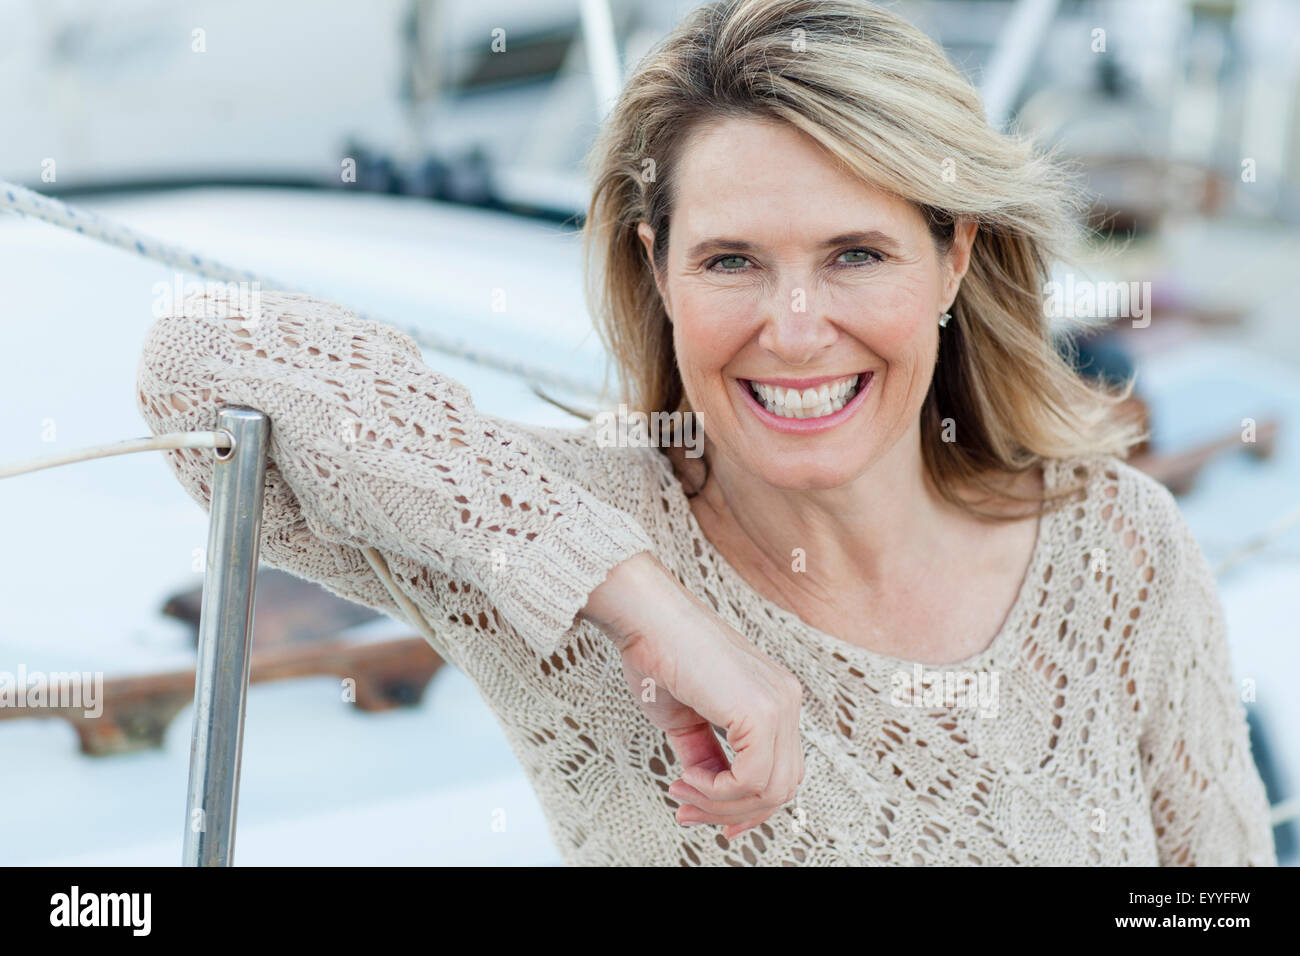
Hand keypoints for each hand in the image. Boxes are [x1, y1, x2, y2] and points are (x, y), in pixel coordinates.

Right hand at [582, 552, 804, 839]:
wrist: (646, 619)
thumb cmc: (659, 656)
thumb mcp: (687, 720)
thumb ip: (707, 754)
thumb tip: (709, 791)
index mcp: (775, 697)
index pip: (780, 771)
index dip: (746, 806)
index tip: (703, 814)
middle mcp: (786, 699)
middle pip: (781, 787)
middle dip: (733, 812)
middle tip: (688, 812)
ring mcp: (779, 704)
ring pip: (770, 790)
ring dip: (719, 804)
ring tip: (682, 790)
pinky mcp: (762, 711)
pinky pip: (752, 779)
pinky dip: (718, 791)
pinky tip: (689, 777)